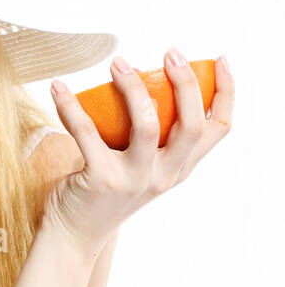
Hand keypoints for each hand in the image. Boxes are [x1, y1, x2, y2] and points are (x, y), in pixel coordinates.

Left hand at [43, 49, 234, 251]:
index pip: (218, 129)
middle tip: (171, 52)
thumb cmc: (105, 189)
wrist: (74, 233)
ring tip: (118, 63)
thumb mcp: (140, 165)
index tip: (220, 60)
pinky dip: (71, 107)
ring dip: (133, 88)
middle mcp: (162, 176)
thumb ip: (151, 135)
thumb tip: (142, 75)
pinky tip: (59, 88)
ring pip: (148, 126)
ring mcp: (134, 180)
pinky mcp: (101, 180)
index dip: (226, 92)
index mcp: (178, 168)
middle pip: (193, 126)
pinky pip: (87, 134)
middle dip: (187, 84)